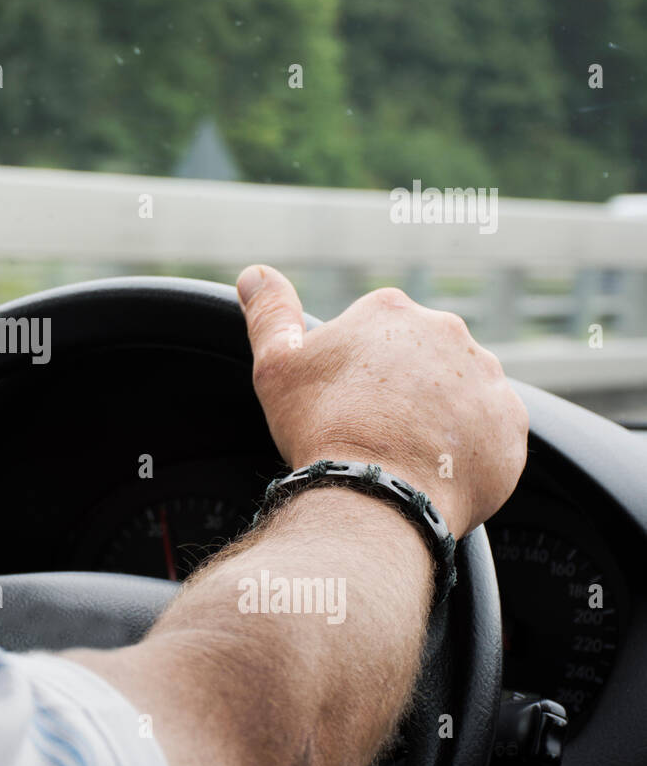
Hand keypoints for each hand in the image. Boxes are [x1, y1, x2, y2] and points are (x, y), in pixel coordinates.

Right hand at [236, 264, 527, 538]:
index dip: (353, 371)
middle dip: (400, 388)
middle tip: (370, 430)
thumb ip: (270, 313)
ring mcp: (486, 378)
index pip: (374, 333)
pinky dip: (466, 448)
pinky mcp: (510, 426)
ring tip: (402, 454)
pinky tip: (433, 470)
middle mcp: (447, 332)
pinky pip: (489, 432)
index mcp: (390, 312)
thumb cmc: (321, 426)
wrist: (377, 492)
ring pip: (458, 392)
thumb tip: (255, 273)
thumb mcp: (276, 365)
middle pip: (420, 359)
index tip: (341, 402)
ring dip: (437, 415)